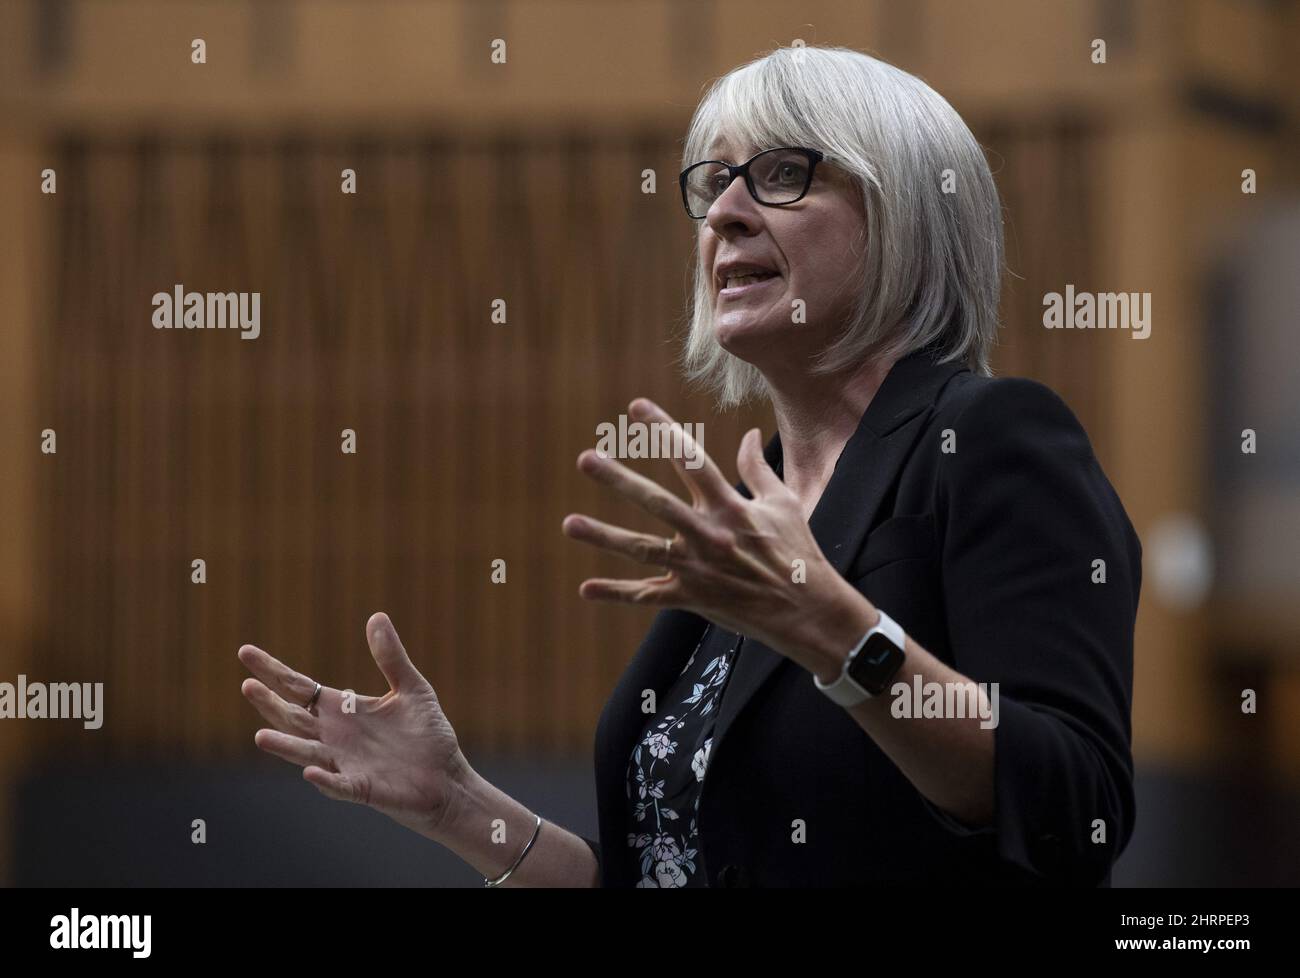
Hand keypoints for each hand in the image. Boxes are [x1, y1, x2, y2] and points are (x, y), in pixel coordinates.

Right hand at [238, 612, 467, 838]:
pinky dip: (325, 780)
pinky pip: (339, 785)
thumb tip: (377, 616)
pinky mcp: (363, 787)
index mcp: (342, 709)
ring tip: (260, 736)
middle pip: (293, 717)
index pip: (298, 687)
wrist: (446, 777)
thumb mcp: (412, 687)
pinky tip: (311, 772)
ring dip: (285, 746)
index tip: (245, 652)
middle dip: (269, 703)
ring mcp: (345, 763)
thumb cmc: (426, 734)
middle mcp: (335, 736)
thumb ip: (391, 657)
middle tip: (247, 685)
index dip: (272, 670)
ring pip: (306, 753)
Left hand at [562, 398, 870, 673]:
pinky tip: (585, 589)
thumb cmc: (798, 552)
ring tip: (569, 523)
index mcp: (730, 507)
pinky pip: (648, 596)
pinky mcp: (691, 598)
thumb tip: (748, 434)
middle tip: (586, 459)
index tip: (635, 406)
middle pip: (656, 503)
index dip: (663, 430)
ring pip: (642, 550)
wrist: (807, 611)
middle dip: (619, 480)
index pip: (691, 459)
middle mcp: (708, 535)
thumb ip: (758, 469)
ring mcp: (696, 569)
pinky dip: (617, 594)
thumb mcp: (784, 504)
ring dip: (604, 536)